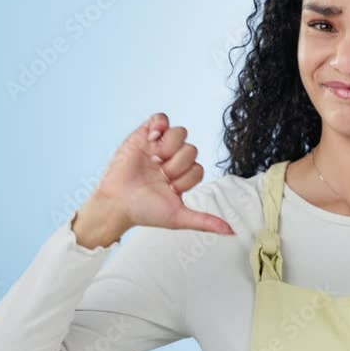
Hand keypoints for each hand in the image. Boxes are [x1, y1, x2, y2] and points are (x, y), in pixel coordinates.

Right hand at [89, 112, 234, 234]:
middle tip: (159, 174)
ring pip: (180, 133)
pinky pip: (161, 118)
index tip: (169, 188)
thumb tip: (232, 232)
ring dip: (168, 147)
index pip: (198, 168)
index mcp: (181, 176)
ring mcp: (158, 146)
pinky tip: (152, 139)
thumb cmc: (145, 211)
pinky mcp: (144, 135)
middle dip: (177, 165)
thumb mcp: (178, 217)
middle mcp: (172, 160)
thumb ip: (205, 221)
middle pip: (191, 149)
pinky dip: (160, 124)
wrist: (117, 203)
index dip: (186, 178)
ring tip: (153, 159)